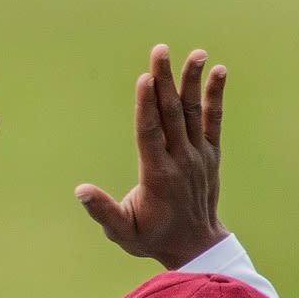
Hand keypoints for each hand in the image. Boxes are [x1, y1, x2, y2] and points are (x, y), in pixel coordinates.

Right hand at [75, 44, 229, 269]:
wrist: (196, 246)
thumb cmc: (151, 238)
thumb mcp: (121, 232)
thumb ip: (103, 211)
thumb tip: (81, 190)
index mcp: (157, 176)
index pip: (150, 133)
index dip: (147, 104)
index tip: (145, 78)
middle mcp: (181, 161)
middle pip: (171, 114)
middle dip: (165, 81)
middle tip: (160, 51)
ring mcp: (198, 156)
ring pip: (194, 112)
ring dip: (191, 82)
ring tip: (194, 53)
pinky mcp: (210, 154)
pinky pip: (213, 120)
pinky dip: (215, 96)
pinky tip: (217, 71)